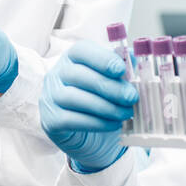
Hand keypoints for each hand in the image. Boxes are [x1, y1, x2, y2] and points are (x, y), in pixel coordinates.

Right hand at [39, 41, 135, 173]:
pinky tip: (114, 124)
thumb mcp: (113, 82)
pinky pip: (72, 120)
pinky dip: (97, 123)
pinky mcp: (51, 120)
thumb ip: (123, 69)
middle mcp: (56, 75)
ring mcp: (50, 97)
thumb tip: (135, 57)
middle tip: (131, 97)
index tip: (121, 70)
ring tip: (126, 113)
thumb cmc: (100, 100)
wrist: (87, 135)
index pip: (81, 50)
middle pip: (79, 75)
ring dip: (105, 107)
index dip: (101, 58)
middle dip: (109, 87)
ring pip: (74, 98)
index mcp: (72, 58)